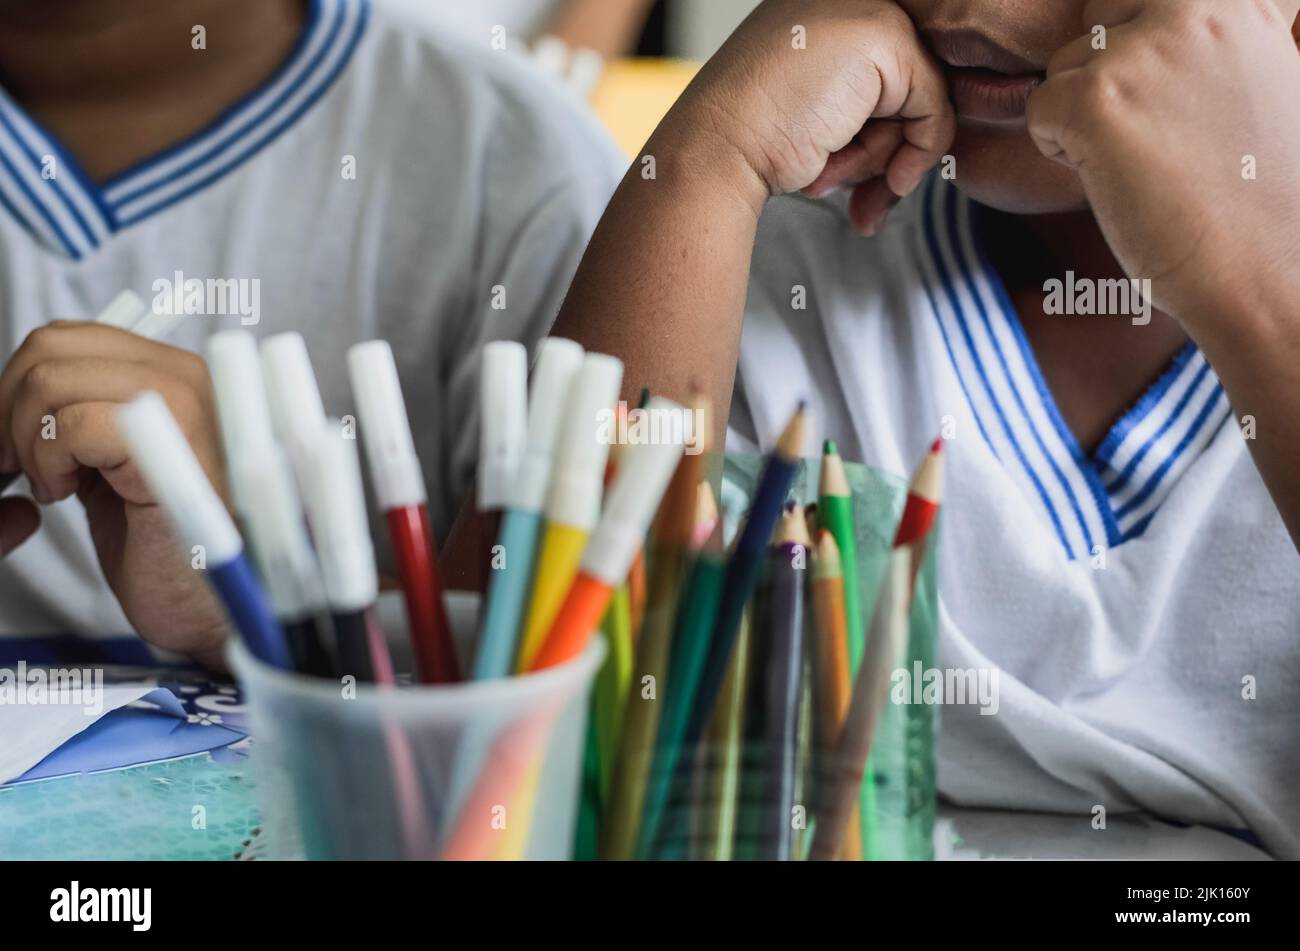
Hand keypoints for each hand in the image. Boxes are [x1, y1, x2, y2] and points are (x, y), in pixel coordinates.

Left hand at [0, 322, 228, 659]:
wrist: (212, 607)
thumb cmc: (166, 544)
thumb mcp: (117, 461)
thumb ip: (86, 413)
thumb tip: (12, 393)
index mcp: (173, 372)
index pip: (67, 336)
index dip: (16, 384)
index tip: (9, 441)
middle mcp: (185, 376)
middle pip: (52, 348)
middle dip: (9, 410)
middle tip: (18, 465)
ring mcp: (182, 407)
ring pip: (54, 381)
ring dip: (28, 442)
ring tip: (53, 484)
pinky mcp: (169, 448)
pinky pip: (74, 425)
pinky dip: (49, 463)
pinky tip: (68, 496)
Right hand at [672, 0, 954, 233]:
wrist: (719, 149)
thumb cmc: (755, 141)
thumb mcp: (820, 109)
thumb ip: (864, 102)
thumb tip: (919, 139)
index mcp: (825, 12)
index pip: (889, 80)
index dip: (880, 136)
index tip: (864, 178)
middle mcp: (847, 2)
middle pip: (908, 88)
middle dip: (885, 151)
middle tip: (843, 183)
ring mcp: (867, 9)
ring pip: (921, 100)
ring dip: (883, 158)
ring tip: (831, 172)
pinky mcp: (884, 36)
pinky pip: (935, 107)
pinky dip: (915, 154)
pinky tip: (870, 174)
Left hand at [1026, 0, 1299, 329]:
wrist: (1267, 266)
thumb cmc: (1257, 194)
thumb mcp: (1258, 83)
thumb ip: (1211, 47)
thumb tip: (1149, 60)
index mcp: (1238, 2)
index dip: (1140, 49)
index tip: (1170, 107)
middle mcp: (1193, 7)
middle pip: (1100, 18)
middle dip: (1103, 72)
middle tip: (1145, 134)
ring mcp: (1140, 52)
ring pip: (1064, 67)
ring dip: (1082, 115)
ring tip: (1140, 162)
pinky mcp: (1095, 102)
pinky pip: (1039, 108)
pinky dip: (1057, 147)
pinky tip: (1110, 178)